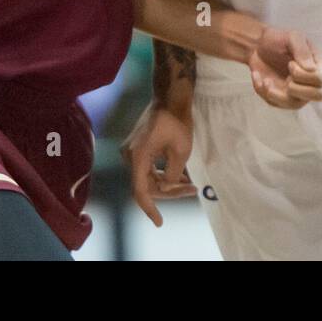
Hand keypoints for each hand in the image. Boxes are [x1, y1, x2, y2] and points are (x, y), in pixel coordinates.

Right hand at [120, 102, 195, 226]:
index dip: (150, 209)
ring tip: (190, 183)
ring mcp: (131, 151)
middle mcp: (129, 155)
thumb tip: (167, 187)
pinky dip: (162, 173)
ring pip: (148, 177)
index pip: (140, 191)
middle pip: (146, 185)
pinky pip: (147, 167)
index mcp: (137, 157)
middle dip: (169, 191)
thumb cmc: (177, 121)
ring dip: (167, 183)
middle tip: (192, 190)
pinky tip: (180, 175)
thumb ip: (173, 175)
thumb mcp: (181, 152)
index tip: (160, 222)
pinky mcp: (136, 147)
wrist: (169, 97)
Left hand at [248, 26, 321, 108]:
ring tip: (266, 81)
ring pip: (295, 104)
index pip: (321, 79)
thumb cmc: (278, 39)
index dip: (304, 75)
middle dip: (297, 89)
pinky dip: (264, 91)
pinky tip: (259, 78)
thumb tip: (312, 69)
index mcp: (320, 65)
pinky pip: (277, 103)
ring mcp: (299, 92)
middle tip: (287, 78)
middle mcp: (313, 81)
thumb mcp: (292, 37)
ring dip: (277, 95)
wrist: (258, 46)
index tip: (290, 63)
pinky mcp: (283, 98)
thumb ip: (302, 51)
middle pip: (318, 96)